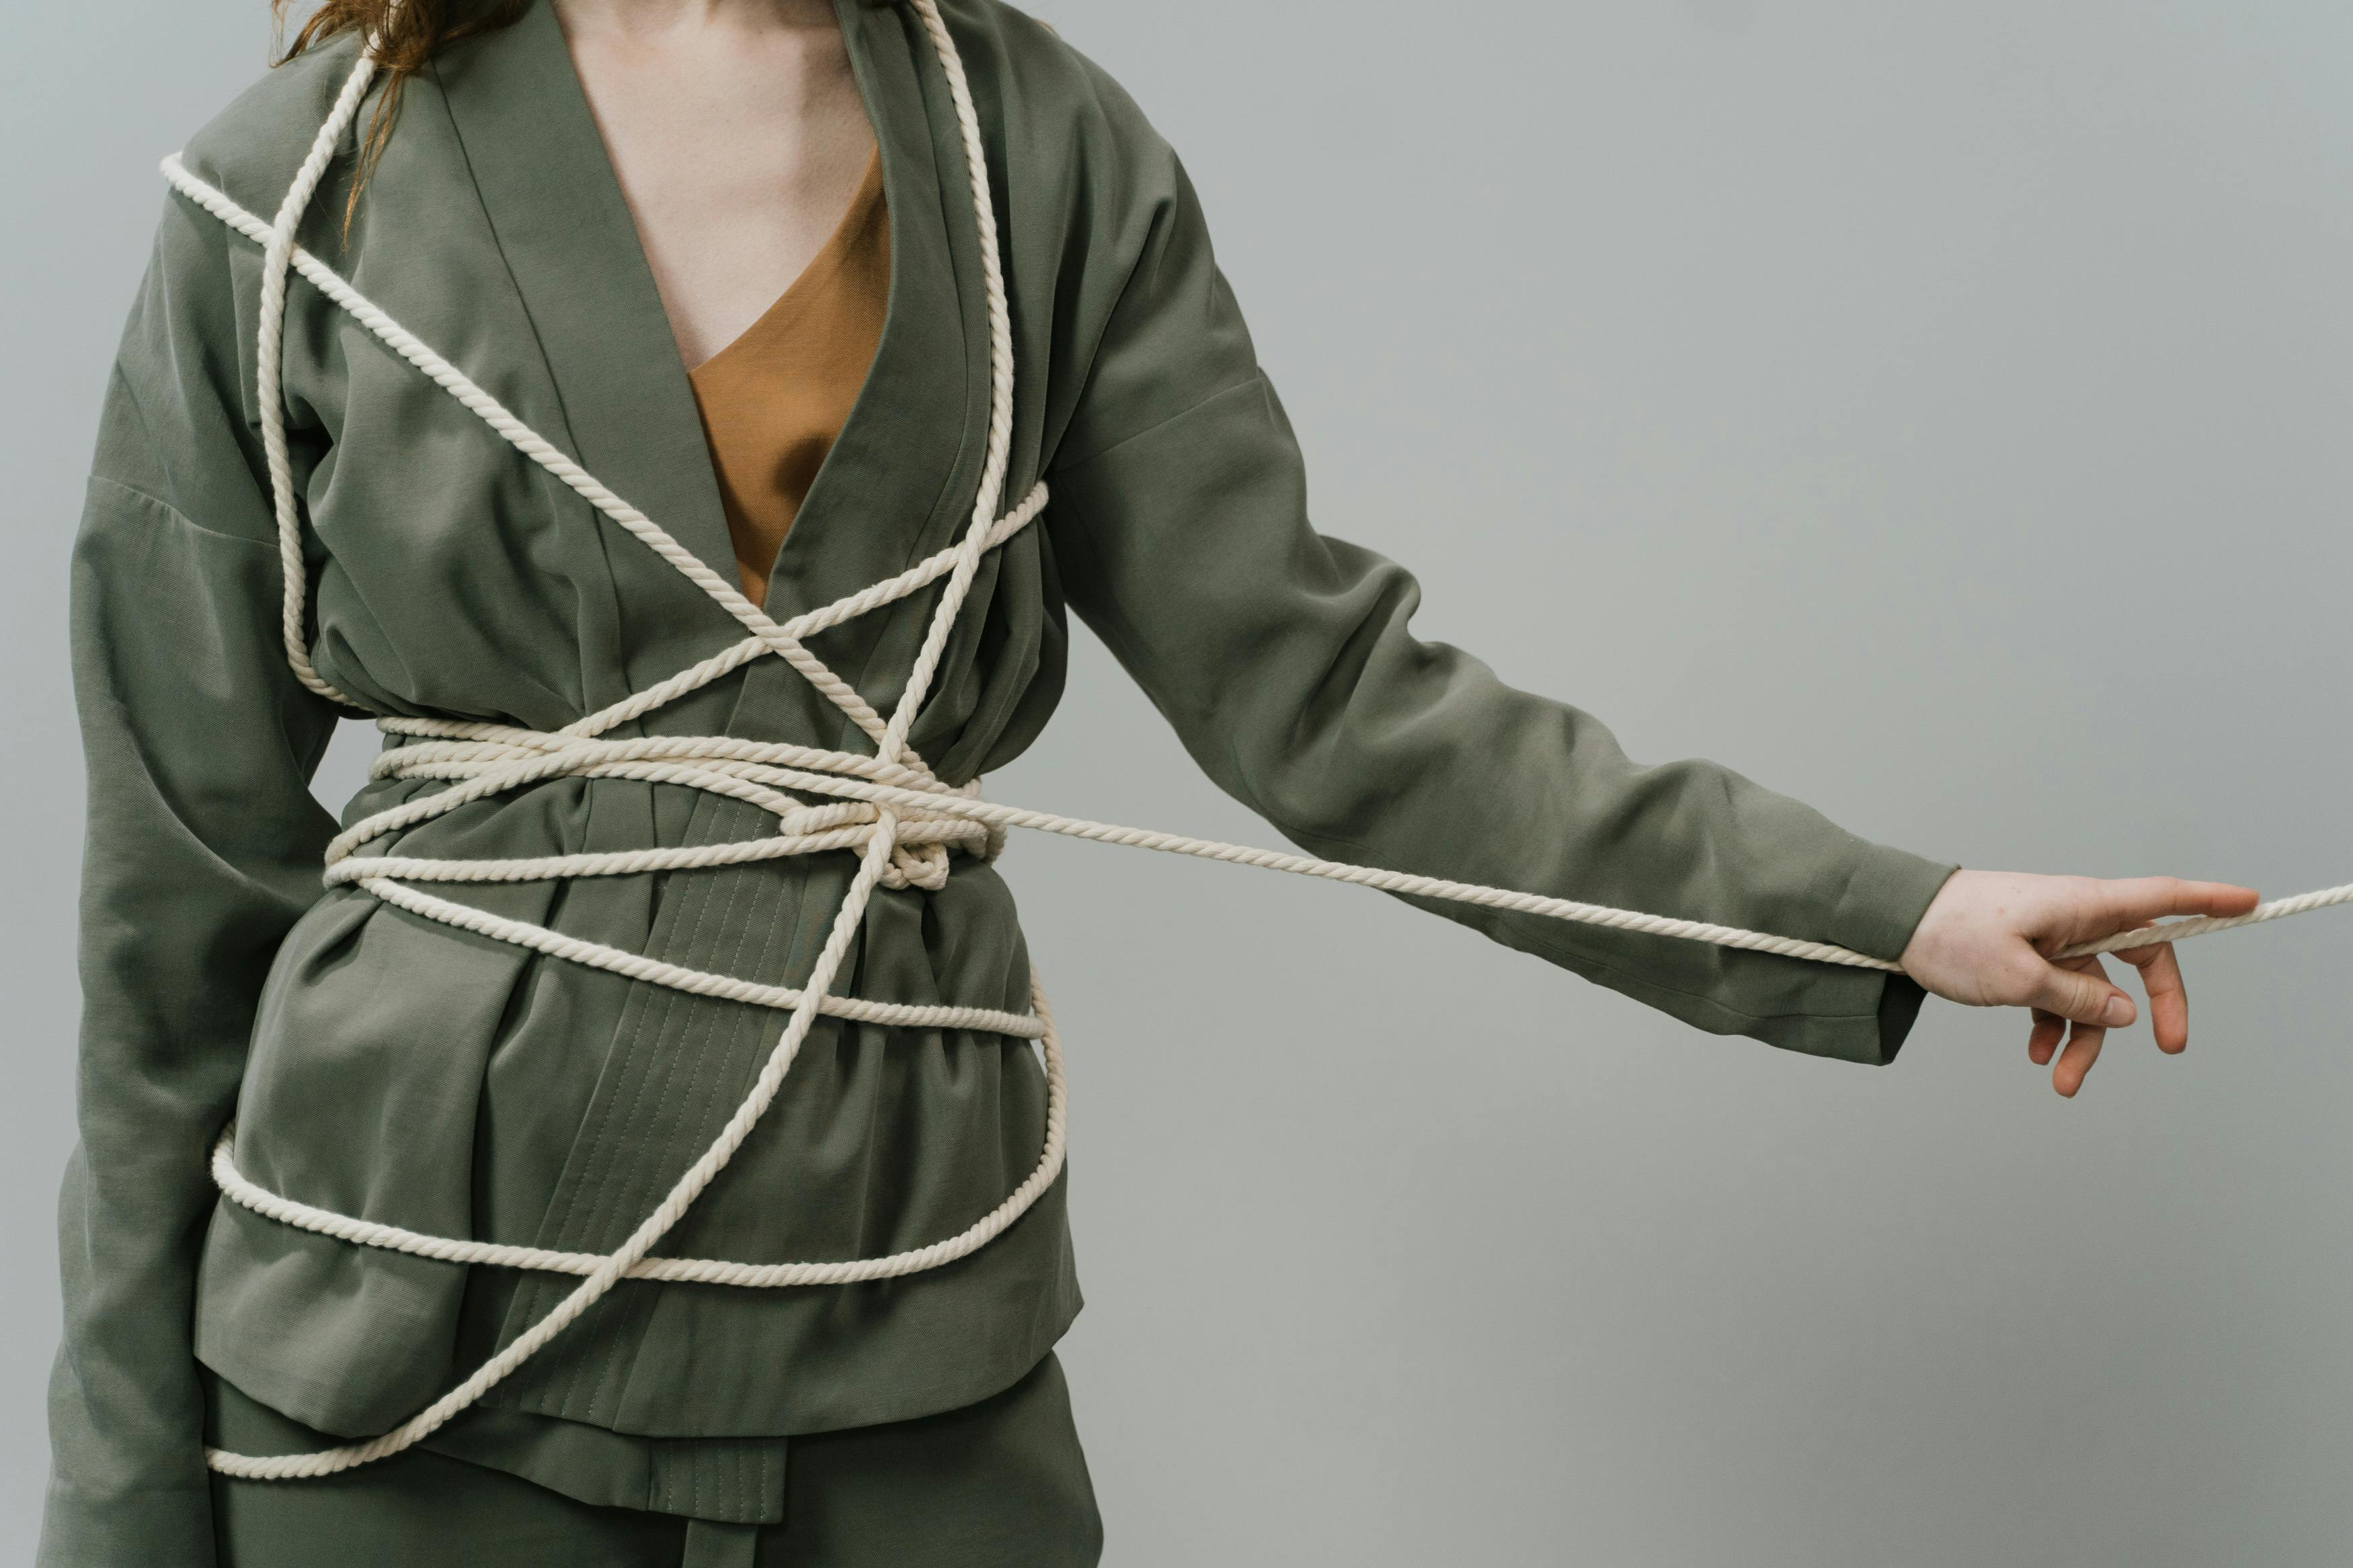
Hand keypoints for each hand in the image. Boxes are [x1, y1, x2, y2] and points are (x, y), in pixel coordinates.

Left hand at [1898, 870, 2258, 1096]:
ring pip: (2091, 991)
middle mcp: (2074, 916)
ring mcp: (2050, 937)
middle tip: (2172, 1047)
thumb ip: (2075, 996)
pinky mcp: (2024, 956)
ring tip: (2060, 1083)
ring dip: (2083, 1038)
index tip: (2251, 903)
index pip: (2162, 897)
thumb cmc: (1948, 935)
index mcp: (2081, 905)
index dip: (2209, 901)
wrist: (1889, 923)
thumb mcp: (2015, 976)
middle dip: (2155, 1005)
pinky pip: (2056, 995)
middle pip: (2138, 958)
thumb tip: (2124, 1012)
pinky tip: (2033, 1055)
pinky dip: (2050, 1027)